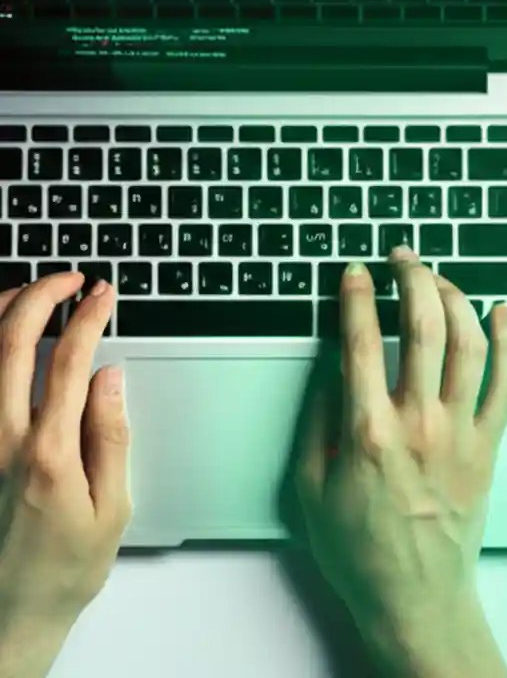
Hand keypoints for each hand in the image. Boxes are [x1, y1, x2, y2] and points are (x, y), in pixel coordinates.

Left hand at [0, 274, 130, 677]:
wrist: (11, 612)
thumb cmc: (66, 566)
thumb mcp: (112, 507)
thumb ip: (110, 435)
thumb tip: (109, 377)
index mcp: (49, 453)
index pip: (66, 361)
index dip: (87, 317)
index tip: (103, 294)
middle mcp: (3, 441)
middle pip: (10, 343)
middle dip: (40, 296)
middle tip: (69, 279)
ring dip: (3, 312)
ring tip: (32, 293)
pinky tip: (0, 338)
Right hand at [293, 249, 506, 677]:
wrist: (415, 593)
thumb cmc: (358, 547)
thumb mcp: (309, 485)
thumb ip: (319, 419)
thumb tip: (332, 364)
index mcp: (369, 433)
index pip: (363, 343)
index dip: (358, 297)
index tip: (354, 272)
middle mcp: (420, 425)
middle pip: (425, 329)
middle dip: (413, 279)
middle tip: (402, 257)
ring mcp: (461, 433)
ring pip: (469, 346)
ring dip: (457, 299)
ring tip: (441, 277)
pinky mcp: (487, 446)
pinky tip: (501, 313)